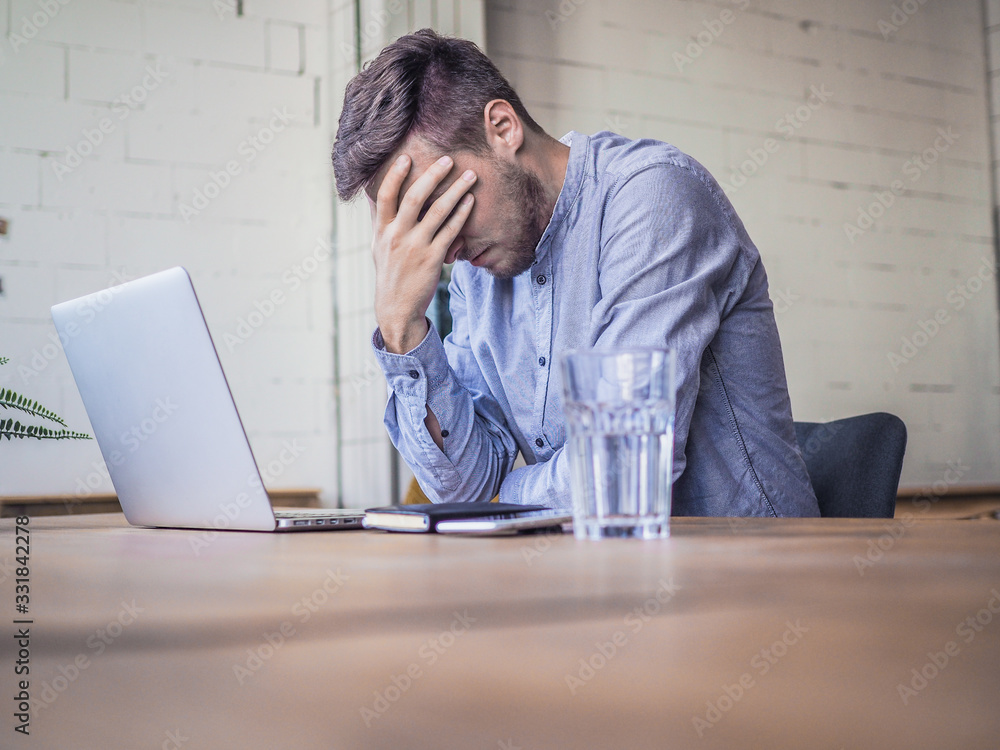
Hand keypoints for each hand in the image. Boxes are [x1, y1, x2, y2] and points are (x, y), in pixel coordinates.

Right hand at [371, 153, 476, 353]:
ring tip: (470, 175)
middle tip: (448, 159)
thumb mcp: (377, 245)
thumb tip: (372, 193)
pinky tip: (471, 202)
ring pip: (437, 212)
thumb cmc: (389, 273)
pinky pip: (451, 231)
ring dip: (456, 190)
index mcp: (382, 230)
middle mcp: (397, 236)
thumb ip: (378, 219)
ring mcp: (416, 247)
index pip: (385, 195)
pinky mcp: (433, 259)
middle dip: (433, 175)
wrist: (396, 307)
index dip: (395, 174)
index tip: (407, 157)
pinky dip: (462, 214)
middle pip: (415, 198)